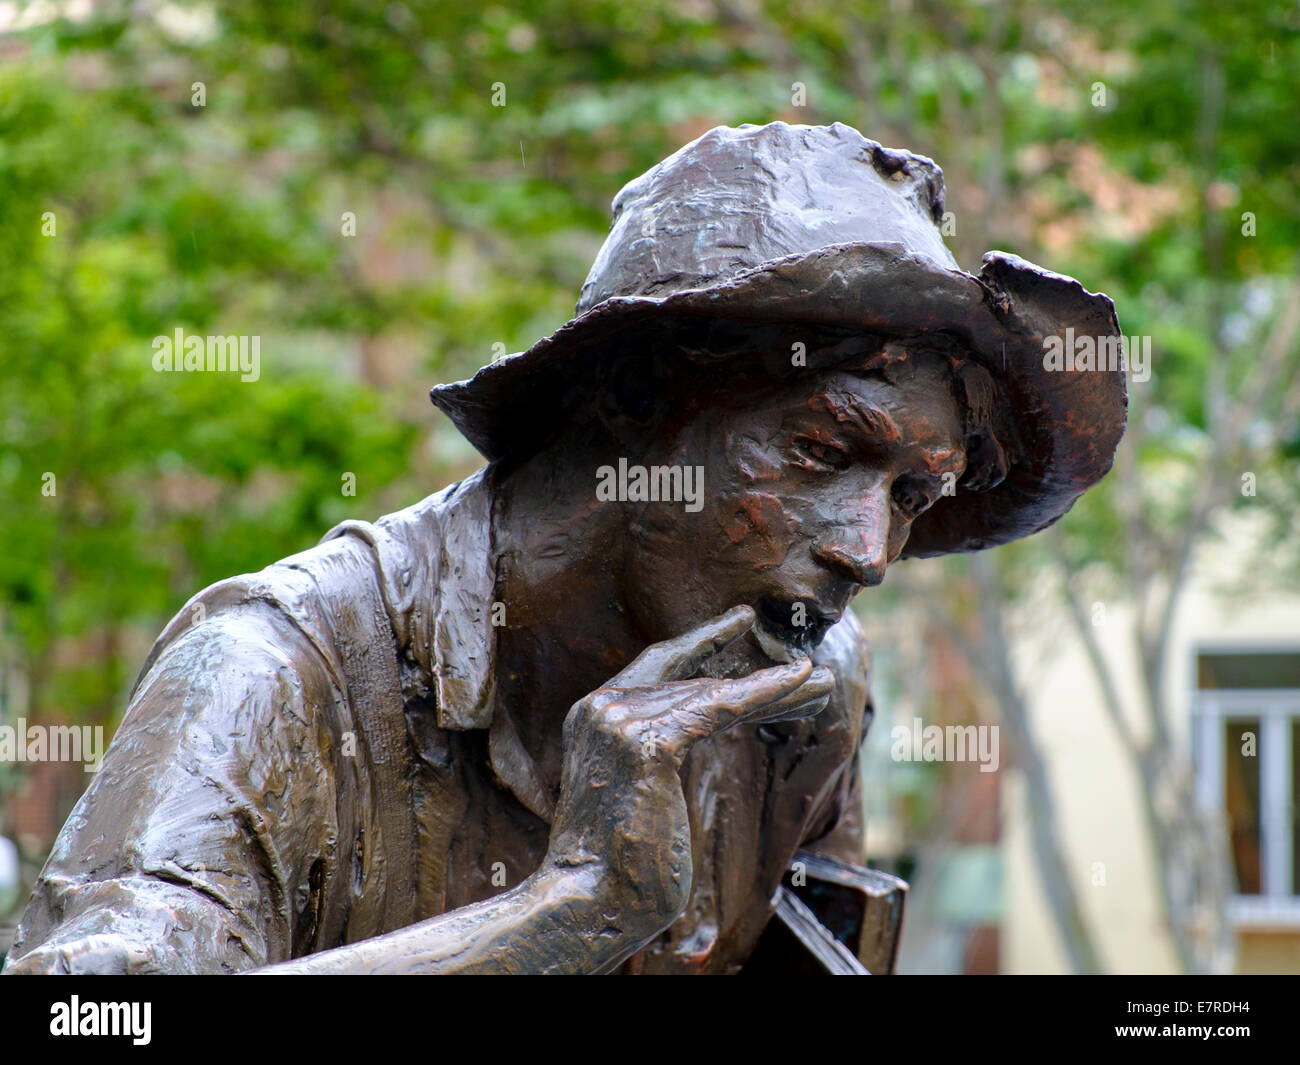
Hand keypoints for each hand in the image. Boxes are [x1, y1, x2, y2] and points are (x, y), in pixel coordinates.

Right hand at [542, 605, 833, 956]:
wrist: (587, 905)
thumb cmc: (617, 867)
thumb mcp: (637, 791)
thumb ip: (656, 754)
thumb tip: (703, 730)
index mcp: (591, 717)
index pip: (656, 667)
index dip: (702, 643)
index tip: (740, 624)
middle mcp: (601, 708)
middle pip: (692, 678)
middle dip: (754, 676)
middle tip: (807, 671)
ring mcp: (620, 720)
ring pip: (712, 692)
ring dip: (774, 687)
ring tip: (821, 682)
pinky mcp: (649, 741)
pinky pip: (720, 708)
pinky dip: (764, 693)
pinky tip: (800, 684)